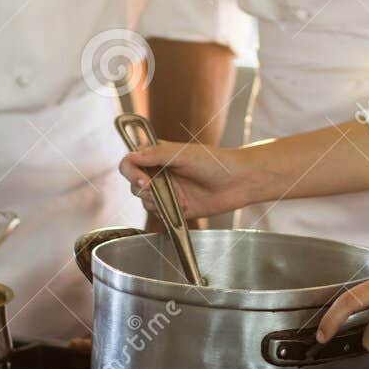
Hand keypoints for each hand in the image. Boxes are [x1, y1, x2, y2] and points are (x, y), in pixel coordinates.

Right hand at [119, 141, 264, 221]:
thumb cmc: (214, 162)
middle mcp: (159, 172)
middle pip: (133, 183)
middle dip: (143, 189)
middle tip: (155, 190)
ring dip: (158, 201)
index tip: (142, 181)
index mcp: (158, 154)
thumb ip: (156, 155)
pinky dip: (167, 212)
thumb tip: (132, 156)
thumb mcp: (183, 154)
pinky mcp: (173, 208)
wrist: (237, 182)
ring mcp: (166, 191)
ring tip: (179, 197)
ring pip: (144, 201)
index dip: (131, 172)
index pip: (130, 162)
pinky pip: (158, 214)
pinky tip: (184, 205)